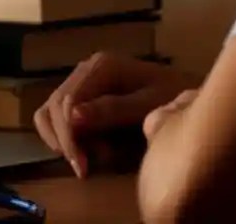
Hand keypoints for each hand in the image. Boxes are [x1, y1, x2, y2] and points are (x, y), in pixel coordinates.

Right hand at [33, 52, 198, 178]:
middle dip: (66, 141)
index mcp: (102, 66)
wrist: (186, 91)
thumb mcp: (149, 105)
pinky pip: (56, 114)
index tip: (81, 166)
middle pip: (54, 106)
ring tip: (84, 159)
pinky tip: (80, 149)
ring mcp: (82, 79)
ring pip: (49, 110)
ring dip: (60, 138)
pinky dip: (60, 134)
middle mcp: (86, 68)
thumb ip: (113, 110)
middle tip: (83, 169)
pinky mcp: (82, 92)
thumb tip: (73, 117)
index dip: (68, 136)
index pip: (67, 101)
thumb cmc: (173, 96)